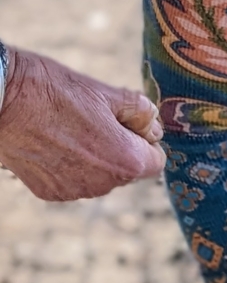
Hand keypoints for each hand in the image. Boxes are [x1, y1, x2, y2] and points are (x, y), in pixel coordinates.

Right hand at [0, 47, 164, 200]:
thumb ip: (141, 113)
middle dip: (119, 149)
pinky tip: (51, 142)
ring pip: (100, 177)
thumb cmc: (53, 90)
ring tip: (68, 129)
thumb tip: (154, 130)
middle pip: (128, 171)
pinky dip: (68, 166)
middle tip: (92, 120)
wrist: (0, 99)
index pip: (156, 161)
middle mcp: (104, 184)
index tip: (126, 123)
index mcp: (127, 161)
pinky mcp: (51, 193)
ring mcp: (76, 191)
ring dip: (94, 159)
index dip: (144, 140)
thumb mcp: (106, 92)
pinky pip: (73, 181)